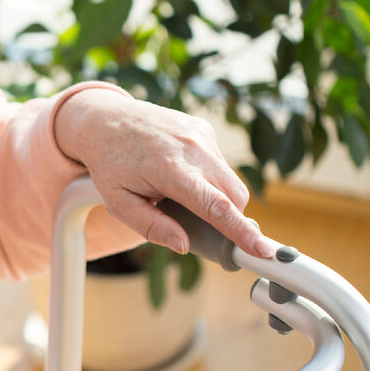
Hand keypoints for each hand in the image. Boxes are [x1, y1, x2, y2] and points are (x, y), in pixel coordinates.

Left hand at [55, 87, 276, 258]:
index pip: (216, 207)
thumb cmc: (110, 165)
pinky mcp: (204, 129)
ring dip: (217, 198)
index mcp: (171, 170)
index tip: (264, 250)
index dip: (242, 232)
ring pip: (231, 182)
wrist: (105, 119)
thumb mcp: (119, 202)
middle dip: (229, 219)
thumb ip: (151, 226)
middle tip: (205, 229)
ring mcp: (202, 136)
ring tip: (181, 196)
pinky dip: (209, 177)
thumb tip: (184, 245)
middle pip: (234, 198)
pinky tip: (180, 173)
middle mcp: (193, 149)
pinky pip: (219, 163)